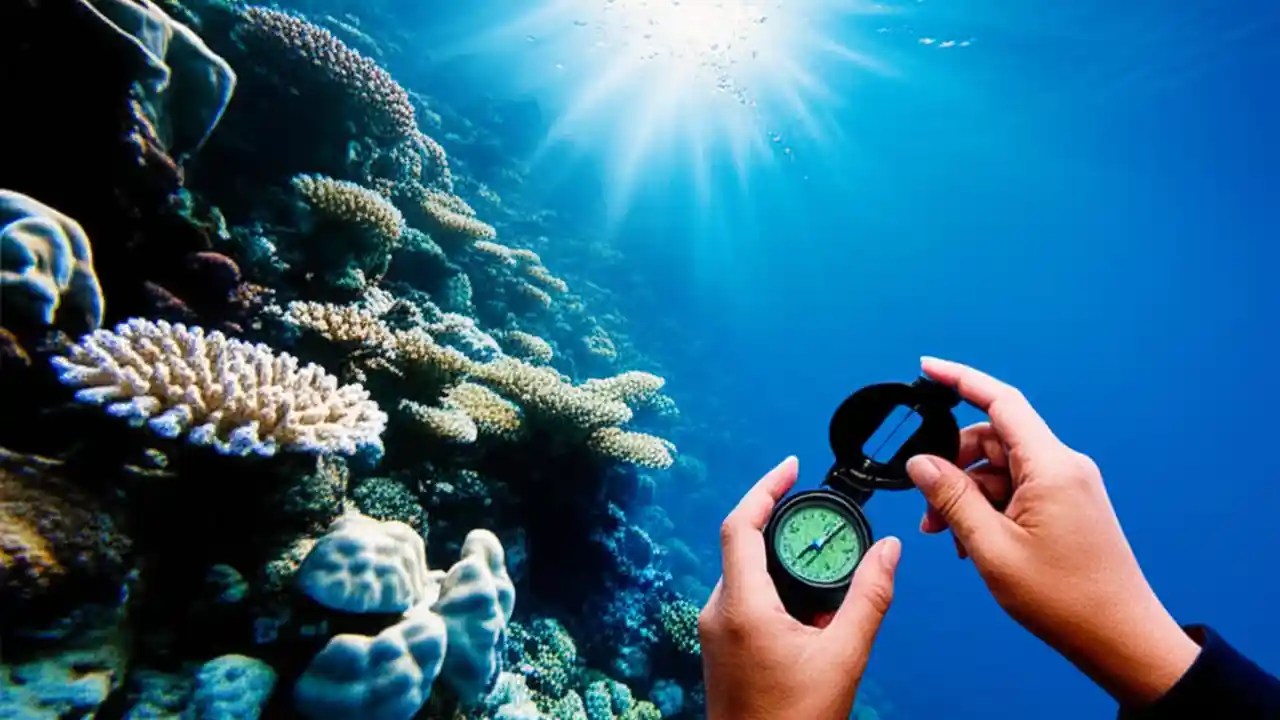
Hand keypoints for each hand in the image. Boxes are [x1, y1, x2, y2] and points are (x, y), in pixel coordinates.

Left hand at [699, 456, 901, 719]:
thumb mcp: (844, 656)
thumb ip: (868, 597)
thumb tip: (889, 551)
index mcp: (742, 606)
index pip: (742, 525)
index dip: (765, 487)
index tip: (790, 466)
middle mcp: (718, 612)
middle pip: (743, 545)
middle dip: (783, 527)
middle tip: (822, 519)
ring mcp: (714, 631)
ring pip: (745, 574)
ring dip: (781, 564)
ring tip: (826, 575)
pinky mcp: (720, 647)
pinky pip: (744, 600)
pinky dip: (775, 592)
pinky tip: (810, 616)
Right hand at [906, 357, 1199, 706]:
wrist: (1120, 638)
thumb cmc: (1066, 600)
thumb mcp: (992, 548)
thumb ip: (953, 499)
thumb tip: (920, 463)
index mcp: (1051, 467)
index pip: (1000, 401)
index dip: (960, 379)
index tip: (926, 369)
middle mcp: (1063, 467)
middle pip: (992, 439)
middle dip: (951, 465)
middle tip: (927, 507)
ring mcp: (1068, 486)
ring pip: (1000, 468)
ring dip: (966, 494)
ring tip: (947, 535)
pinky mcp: (1067, 505)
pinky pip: (1016, 489)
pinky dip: (988, 507)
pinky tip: (971, 542)